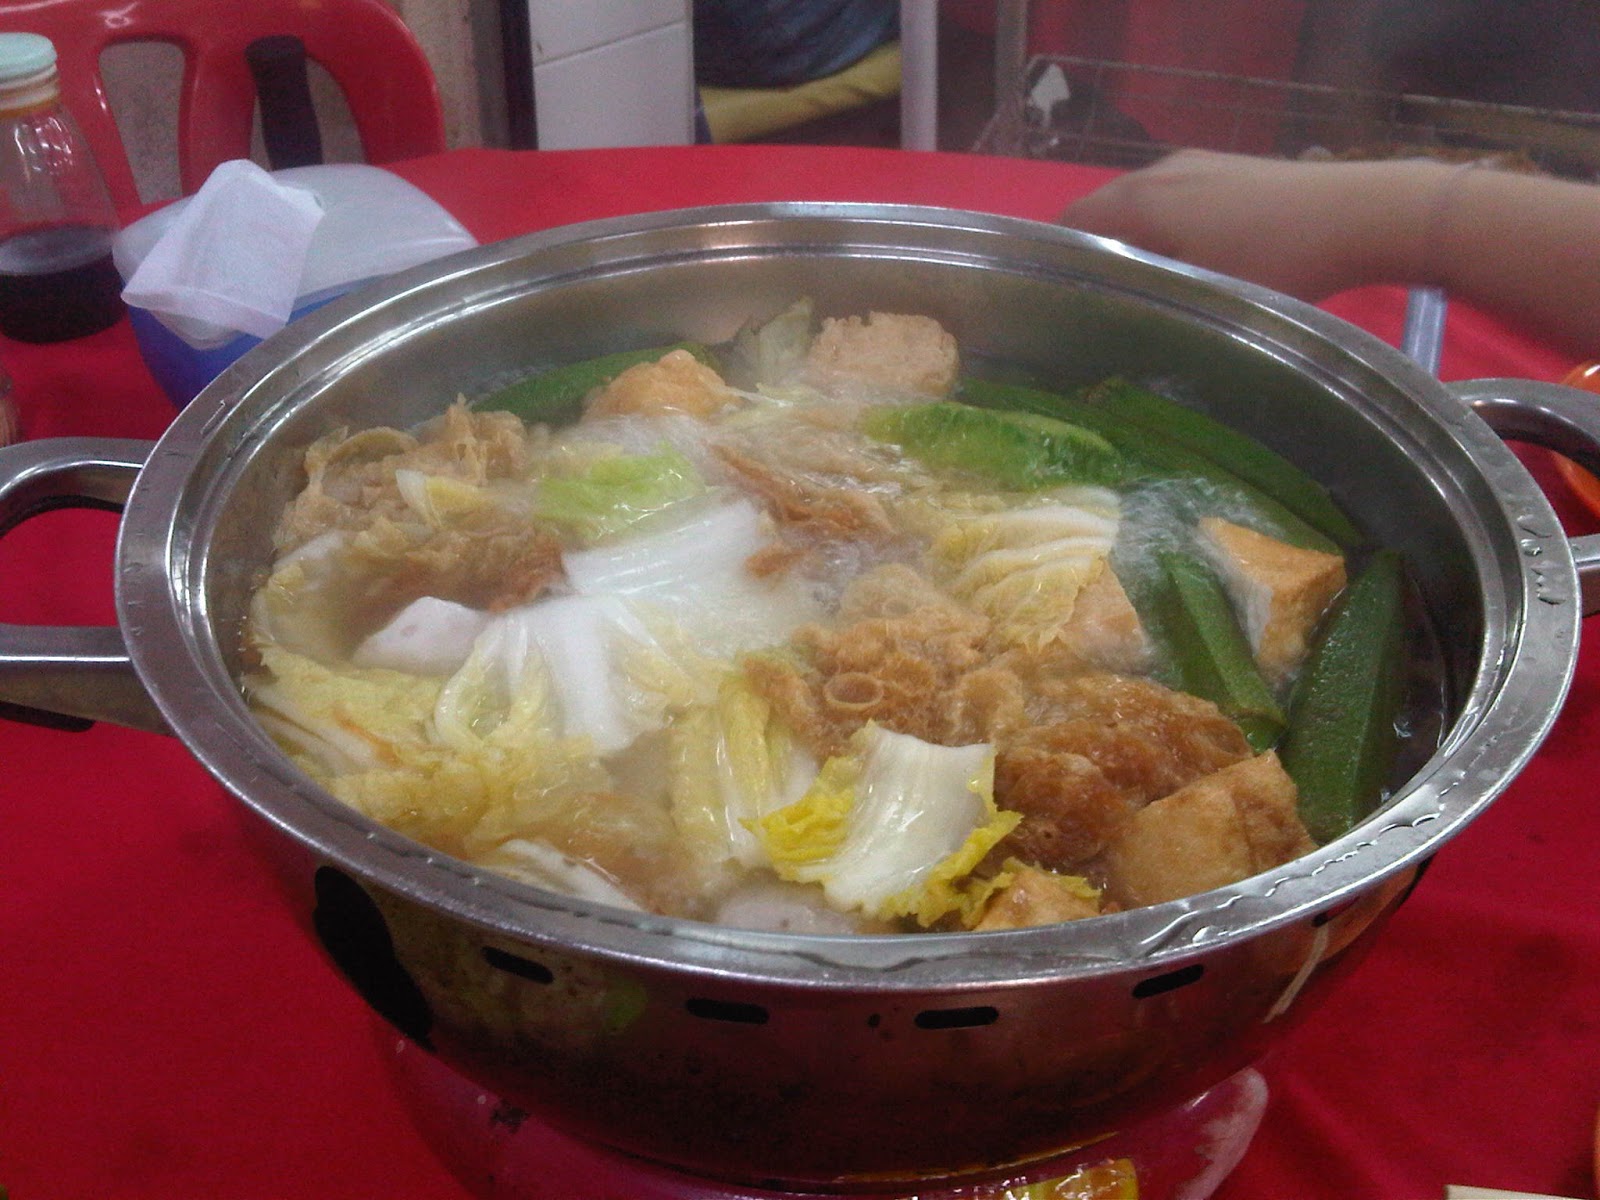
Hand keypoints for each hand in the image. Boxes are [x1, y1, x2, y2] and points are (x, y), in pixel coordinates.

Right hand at [1061, 149, 1441, 299]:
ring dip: (1134, 245)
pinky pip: (1175, 199)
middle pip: (1102, 214)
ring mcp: (1196, 163)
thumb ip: (1150, 308)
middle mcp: (1157, 171)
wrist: (1363, 213)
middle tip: (1100, 309)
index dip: (1056, 267)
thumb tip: (1109, 333)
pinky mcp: (1229, 167)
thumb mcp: (1208, 297)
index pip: (1068, 227)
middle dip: (1096, 258)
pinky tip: (1194, 264)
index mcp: (1140, 201)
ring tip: (1148, 292)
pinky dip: (1166, 230)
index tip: (1058, 310)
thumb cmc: (1279, 260)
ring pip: (1141, 208)